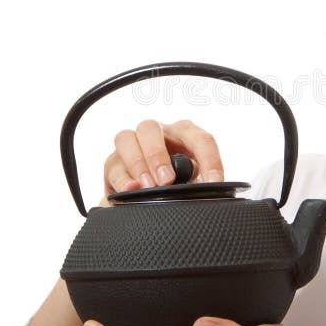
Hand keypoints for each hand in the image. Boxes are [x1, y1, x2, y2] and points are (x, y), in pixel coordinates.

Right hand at [99, 119, 224, 205]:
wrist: (151, 197)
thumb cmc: (180, 183)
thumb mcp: (194, 181)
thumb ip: (199, 183)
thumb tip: (209, 193)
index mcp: (183, 135)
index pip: (200, 139)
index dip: (209, 160)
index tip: (214, 183)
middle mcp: (156, 134)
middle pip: (150, 128)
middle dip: (157, 154)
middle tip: (167, 180)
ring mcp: (131, 146)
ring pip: (125, 138)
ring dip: (137, 163)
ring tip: (147, 186)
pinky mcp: (114, 164)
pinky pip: (111, 165)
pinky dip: (122, 179)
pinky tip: (131, 191)